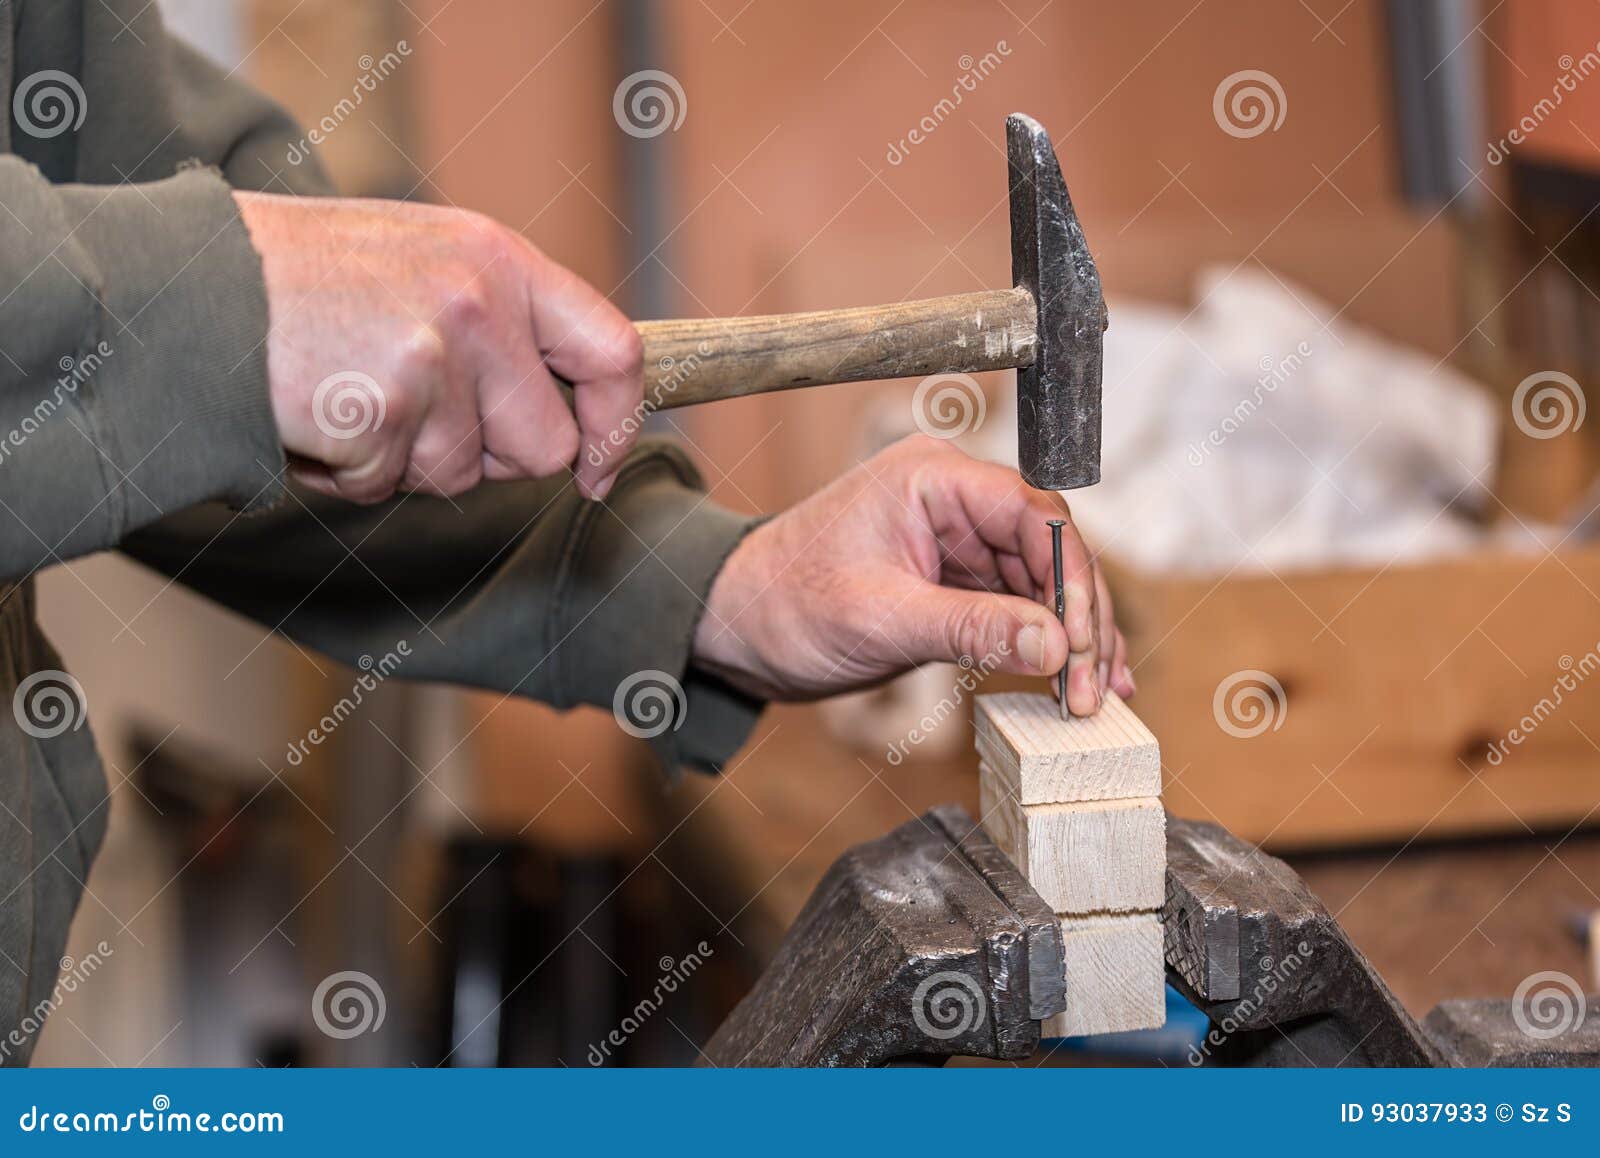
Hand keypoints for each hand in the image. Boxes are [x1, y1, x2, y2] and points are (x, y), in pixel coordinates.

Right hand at [235, 191, 641, 501]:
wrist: (188, 286)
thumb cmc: (304, 283)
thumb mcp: (424, 264)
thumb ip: (500, 322)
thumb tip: (570, 409)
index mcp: (500, 258)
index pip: (614, 352)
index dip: (615, 427)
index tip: (595, 471)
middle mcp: (479, 302)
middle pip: (543, 446)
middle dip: (486, 458)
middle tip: (412, 414)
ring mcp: (434, 356)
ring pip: (462, 476)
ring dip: (403, 462)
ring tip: (348, 395)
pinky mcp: (382, 410)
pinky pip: (389, 486)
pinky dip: (348, 474)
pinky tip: (314, 414)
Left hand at [693, 435, 1131, 713]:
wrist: (737, 625)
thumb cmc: (786, 603)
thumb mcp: (881, 620)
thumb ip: (973, 628)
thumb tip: (1056, 646)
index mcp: (935, 477)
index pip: (1036, 515)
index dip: (1072, 579)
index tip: (1083, 645)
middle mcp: (956, 498)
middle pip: (1053, 549)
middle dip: (1081, 619)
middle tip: (1097, 686)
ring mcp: (959, 540)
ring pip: (1045, 582)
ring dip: (1075, 638)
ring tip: (1101, 696)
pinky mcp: (956, 580)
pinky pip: (1019, 607)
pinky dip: (1046, 645)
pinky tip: (1074, 682)